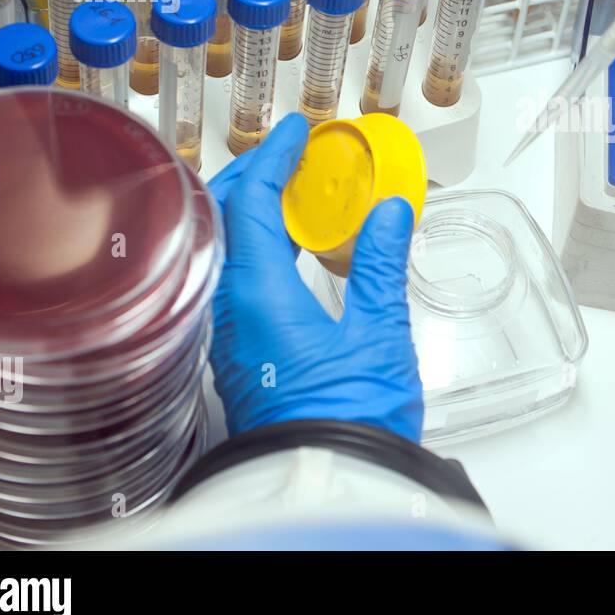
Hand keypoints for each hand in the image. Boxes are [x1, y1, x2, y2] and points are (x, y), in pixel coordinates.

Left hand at [206, 114, 422, 441]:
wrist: (327, 483)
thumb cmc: (349, 420)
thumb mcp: (378, 333)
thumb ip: (378, 264)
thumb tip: (389, 211)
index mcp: (256, 295)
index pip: (250, 202)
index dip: (271, 157)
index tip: (295, 132)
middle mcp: (229, 310)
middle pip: (225, 219)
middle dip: (253, 176)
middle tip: (291, 154)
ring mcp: (228, 334)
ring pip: (227, 249)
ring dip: (254, 210)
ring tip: (298, 192)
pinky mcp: (239, 354)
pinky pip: (237, 279)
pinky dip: (259, 246)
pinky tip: (294, 249)